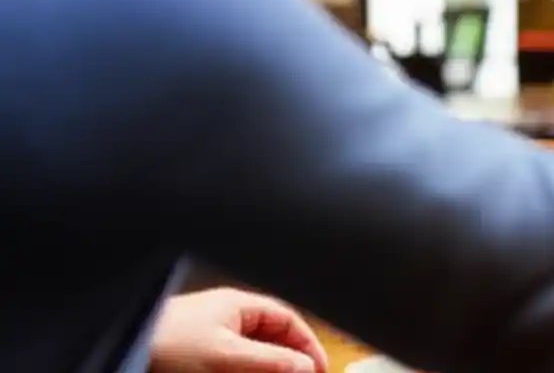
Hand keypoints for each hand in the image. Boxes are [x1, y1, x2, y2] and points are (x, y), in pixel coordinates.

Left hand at [149, 288, 328, 372]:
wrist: (117, 350)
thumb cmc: (163, 346)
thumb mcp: (225, 356)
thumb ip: (270, 361)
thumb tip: (307, 366)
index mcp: (236, 305)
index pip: (286, 319)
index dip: (307, 344)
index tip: (319, 370)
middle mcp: (223, 319)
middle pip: (270, 340)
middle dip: (287, 363)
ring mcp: (206, 340)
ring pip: (249, 356)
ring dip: (265, 369)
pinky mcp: (191, 359)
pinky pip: (228, 365)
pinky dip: (242, 372)